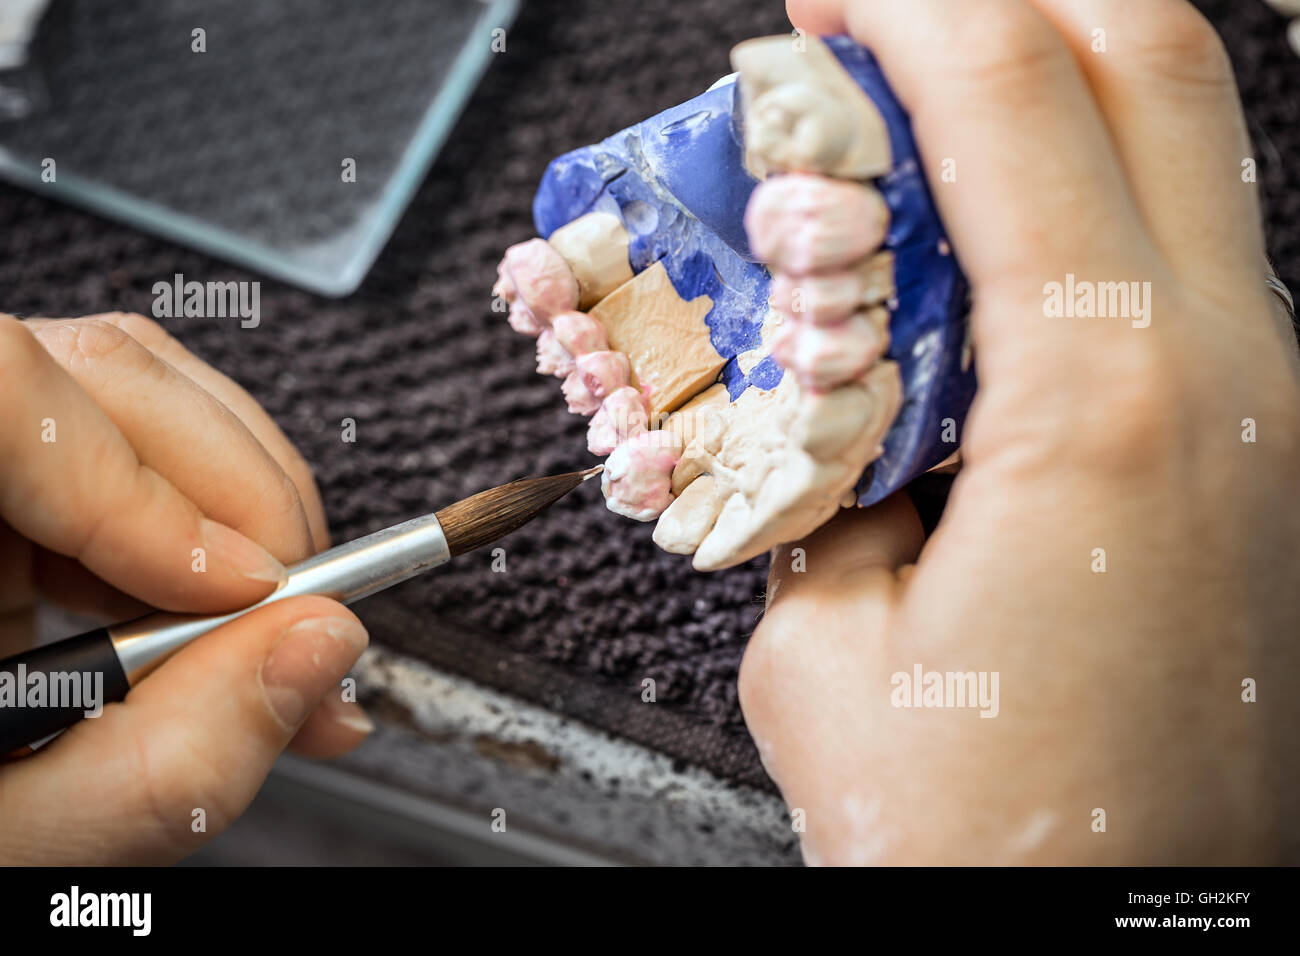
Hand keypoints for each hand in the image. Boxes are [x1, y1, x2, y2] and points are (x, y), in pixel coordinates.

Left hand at [0, 312, 372, 863]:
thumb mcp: (29, 833)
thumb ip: (172, 753)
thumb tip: (316, 643)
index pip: (7, 397)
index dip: (138, 479)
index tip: (236, 588)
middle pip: (104, 376)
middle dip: (240, 494)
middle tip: (298, 616)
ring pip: (146, 398)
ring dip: (250, 511)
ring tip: (278, 630)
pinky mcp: (33, 480)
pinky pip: (151, 450)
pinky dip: (222, 533)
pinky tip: (232, 617)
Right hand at [742, 0, 1299, 863]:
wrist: (1123, 924)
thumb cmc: (985, 829)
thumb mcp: (824, 632)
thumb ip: (818, 472)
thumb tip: (822, 375)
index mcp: (1106, 402)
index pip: (1014, 92)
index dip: (906, 0)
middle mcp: (1231, 373)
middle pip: (1154, 50)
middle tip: (875, 22)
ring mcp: (1274, 400)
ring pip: (1185, 141)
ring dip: (1044, 91)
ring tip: (917, 131)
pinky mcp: (1267, 440)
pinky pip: (1180, 248)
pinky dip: (1078, 195)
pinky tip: (983, 254)